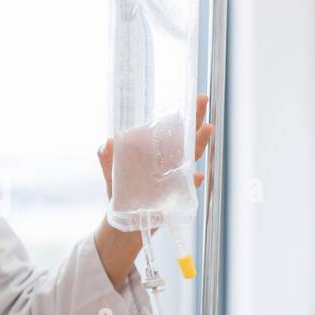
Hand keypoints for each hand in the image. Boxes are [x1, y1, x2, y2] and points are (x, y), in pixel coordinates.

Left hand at [97, 92, 212, 199]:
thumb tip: (108, 142)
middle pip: (186, 136)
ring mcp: (173, 175)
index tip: (190, 97)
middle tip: (202, 99)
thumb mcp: (110, 168)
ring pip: (190, 156)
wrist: (121, 216)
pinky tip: (198, 175)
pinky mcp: (173, 194)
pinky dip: (193, 181)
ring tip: (208, 128)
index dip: (182, 113)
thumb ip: (106, 155)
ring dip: (199, 142)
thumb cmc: (118, 187)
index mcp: (156, 149)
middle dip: (195, 118)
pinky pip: (187, 187)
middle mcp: (169, 159)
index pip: (172, 128)